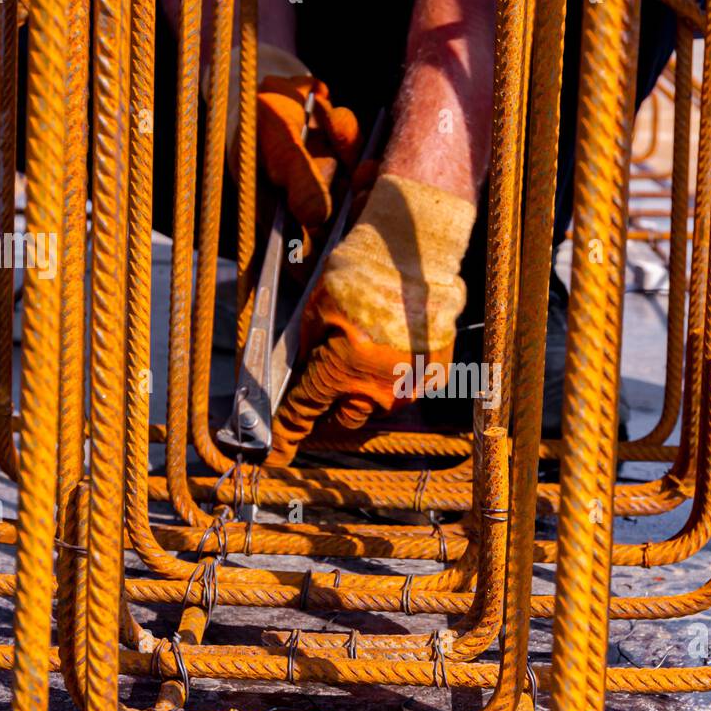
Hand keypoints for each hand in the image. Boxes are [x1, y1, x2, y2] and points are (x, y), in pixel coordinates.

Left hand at [266, 173, 476, 464]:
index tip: (277, 455)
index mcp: (337, 374)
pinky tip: (394, 345)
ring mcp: (408, 387)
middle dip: (332, 406)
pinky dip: (397, 375)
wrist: (415, 254)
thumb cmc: (360, 275)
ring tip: (367, 353)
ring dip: (366, 391)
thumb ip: (309, 353)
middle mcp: (373, 391)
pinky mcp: (433, 377)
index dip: (285, 436)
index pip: (301, 415)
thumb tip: (304, 374)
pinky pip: (407, 388)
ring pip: (377, 406)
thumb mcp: (316, 312)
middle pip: (343, 419)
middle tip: (329, 381)